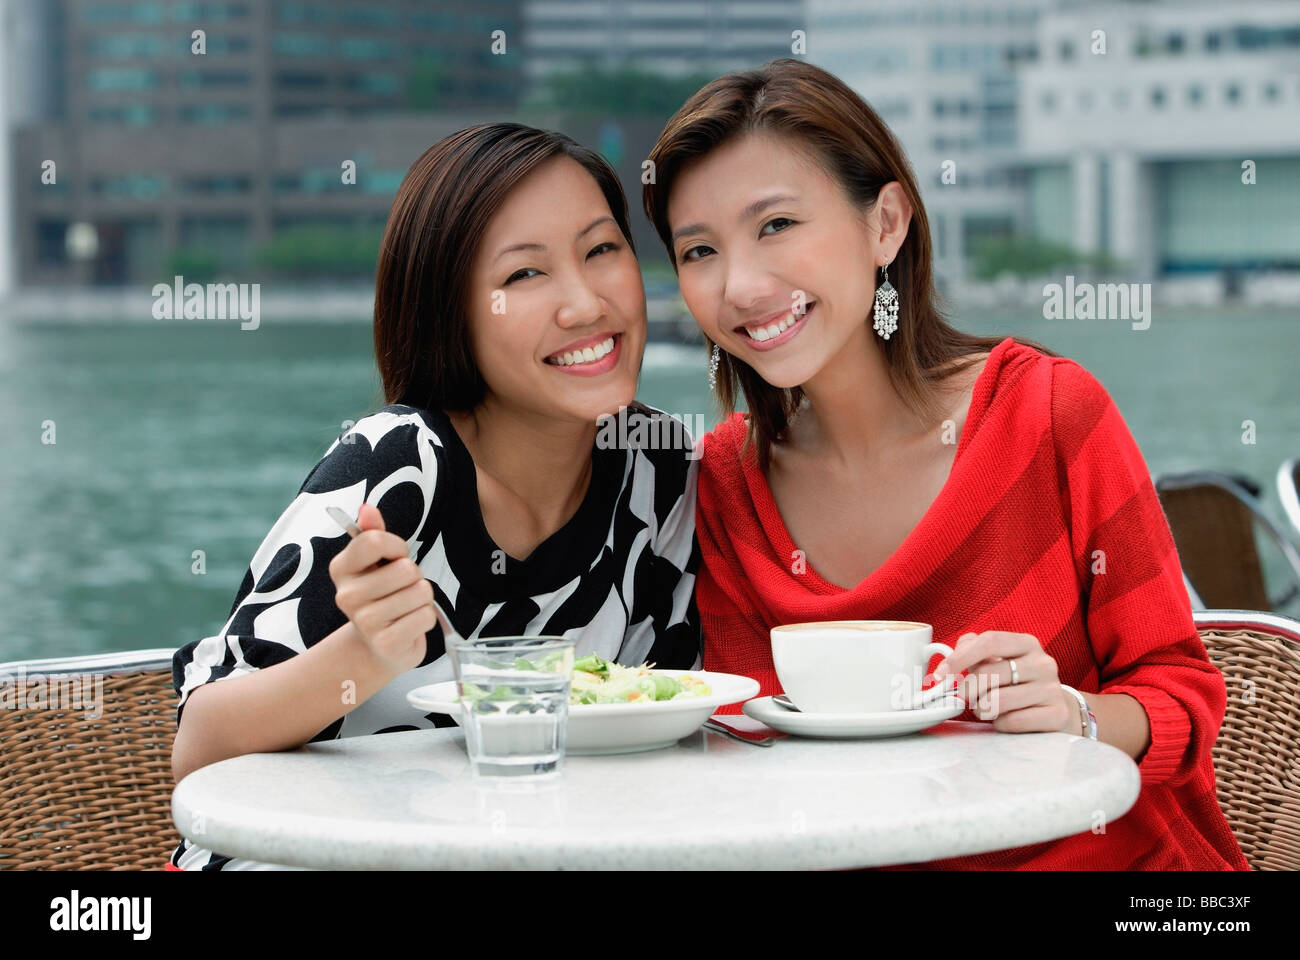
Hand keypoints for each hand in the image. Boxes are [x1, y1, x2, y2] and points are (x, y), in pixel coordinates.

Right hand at [328, 502, 434, 674]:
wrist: (378, 646)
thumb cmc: (382, 595)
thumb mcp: (376, 562)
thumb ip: (372, 533)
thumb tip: (367, 508)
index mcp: (341, 569)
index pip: (375, 541)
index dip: (397, 546)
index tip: (396, 558)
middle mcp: (347, 595)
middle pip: (405, 568)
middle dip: (415, 576)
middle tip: (402, 588)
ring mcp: (365, 622)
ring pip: (420, 591)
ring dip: (422, 598)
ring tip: (406, 606)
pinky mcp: (386, 643)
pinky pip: (426, 616)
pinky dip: (426, 618)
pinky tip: (409, 624)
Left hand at [933, 631, 1073, 733]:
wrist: (1056, 709)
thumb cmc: (1018, 683)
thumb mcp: (999, 660)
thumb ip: (973, 649)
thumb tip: (951, 653)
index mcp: (1026, 643)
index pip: (989, 641)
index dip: (959, 658)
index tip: (940, 674)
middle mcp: (1043, 663)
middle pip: (989, 672)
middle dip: (967, 689)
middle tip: (963, 697)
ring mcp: (1052, 689)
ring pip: (998, 700)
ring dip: (982, 709)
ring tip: (986, 708)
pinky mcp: (1057, 714)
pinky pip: (1012, 721)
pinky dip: (1000, 723)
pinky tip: (1006, 719)